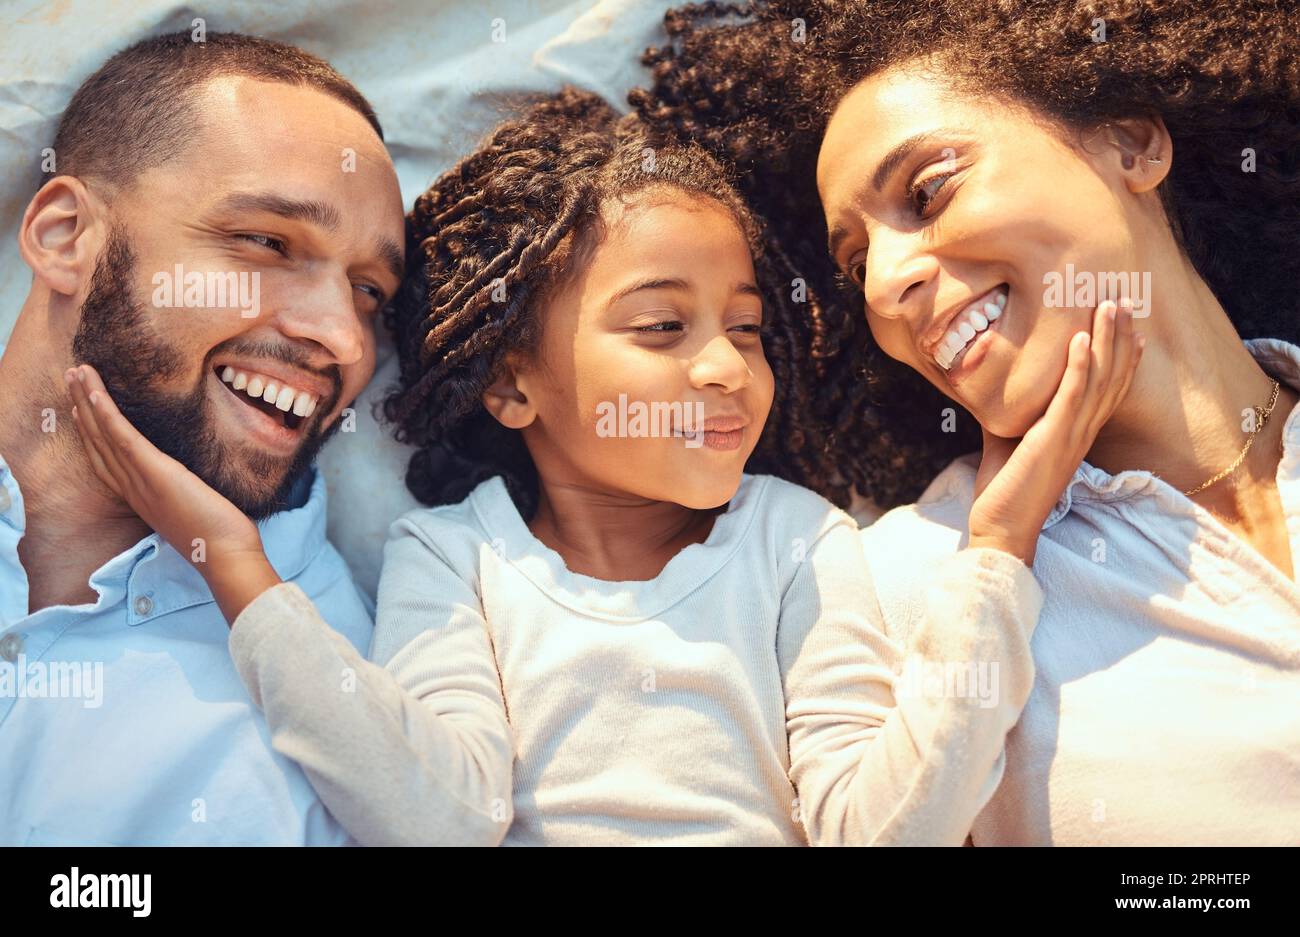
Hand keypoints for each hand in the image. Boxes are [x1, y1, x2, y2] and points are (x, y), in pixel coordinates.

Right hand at [65, 364, 281, 622]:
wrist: (227, 557)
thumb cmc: (220, 537)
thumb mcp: (193, 510)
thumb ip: (182, 493)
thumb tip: (191, 481)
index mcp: (141, 497)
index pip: (107, 461)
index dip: (91, 433)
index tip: (82, 408)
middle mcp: (133, 489)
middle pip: (98, 443)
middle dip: (82, 408)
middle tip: (71, 378)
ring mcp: (142, 482)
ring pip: (105, 435)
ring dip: (88, 401)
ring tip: (76, 372)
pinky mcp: (156, 474)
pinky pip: (124, 439)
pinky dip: (107, 416)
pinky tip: (96, 394)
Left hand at [967, 299, 1143, 565]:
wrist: (1000, 531)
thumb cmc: (1004, 492)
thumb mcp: (1006, 444)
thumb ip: (1009, 418)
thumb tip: (994, 392)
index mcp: (1075, 435)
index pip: (1106, 391)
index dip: (1122, 359)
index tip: (1132, 330)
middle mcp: (1081, 433)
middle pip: (1110, 377)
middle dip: (1118, 337)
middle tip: (1123, 301)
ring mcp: (1070, 437)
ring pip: (1098, 380)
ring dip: (1105, 340)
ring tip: (1109, 305)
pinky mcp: (1052, 441)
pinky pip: (1071, 397)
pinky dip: (1077, 366)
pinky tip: (1079, 338)